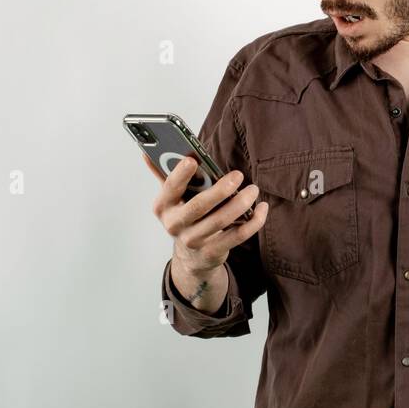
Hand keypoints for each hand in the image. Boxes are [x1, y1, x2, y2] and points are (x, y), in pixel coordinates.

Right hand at [143, 153, 268, 273]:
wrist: (190, 257)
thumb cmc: (184, 216)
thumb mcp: (171, 197)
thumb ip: (163, 174)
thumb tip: (147, 151)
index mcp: (163, 206)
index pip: (170, 188)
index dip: (180, 174)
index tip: (193, 160)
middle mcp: (175, 225)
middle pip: (199, 206)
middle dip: (220, 190)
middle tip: (238, 175)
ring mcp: (194, 241)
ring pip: (221, 221)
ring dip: (241, 203)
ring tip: (253, 190)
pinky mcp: (213, 252)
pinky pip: (237, 236)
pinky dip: (253, 222)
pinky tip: (261, 208)